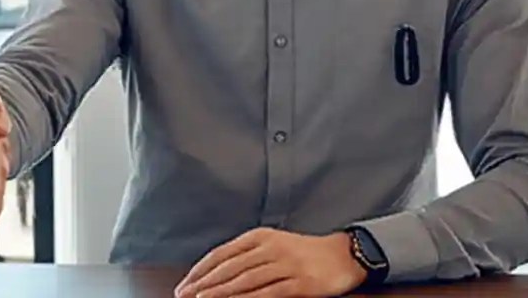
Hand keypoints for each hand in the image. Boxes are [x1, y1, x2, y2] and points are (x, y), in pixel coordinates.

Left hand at [175, 228, 365, 297]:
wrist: (343, 255)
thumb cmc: (303, 252)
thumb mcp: (273, 244)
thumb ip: (247, 255)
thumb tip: (215, 273)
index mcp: (259, 237)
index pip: (222, 253)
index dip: (201, 270)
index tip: (185, 283)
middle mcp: (270, 248)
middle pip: (229, 267)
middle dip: (204, 283)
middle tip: (184, 294)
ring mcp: (285, 264)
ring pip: (245, 280)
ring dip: (220, 292)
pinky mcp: (300, 283)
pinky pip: (269, 293)